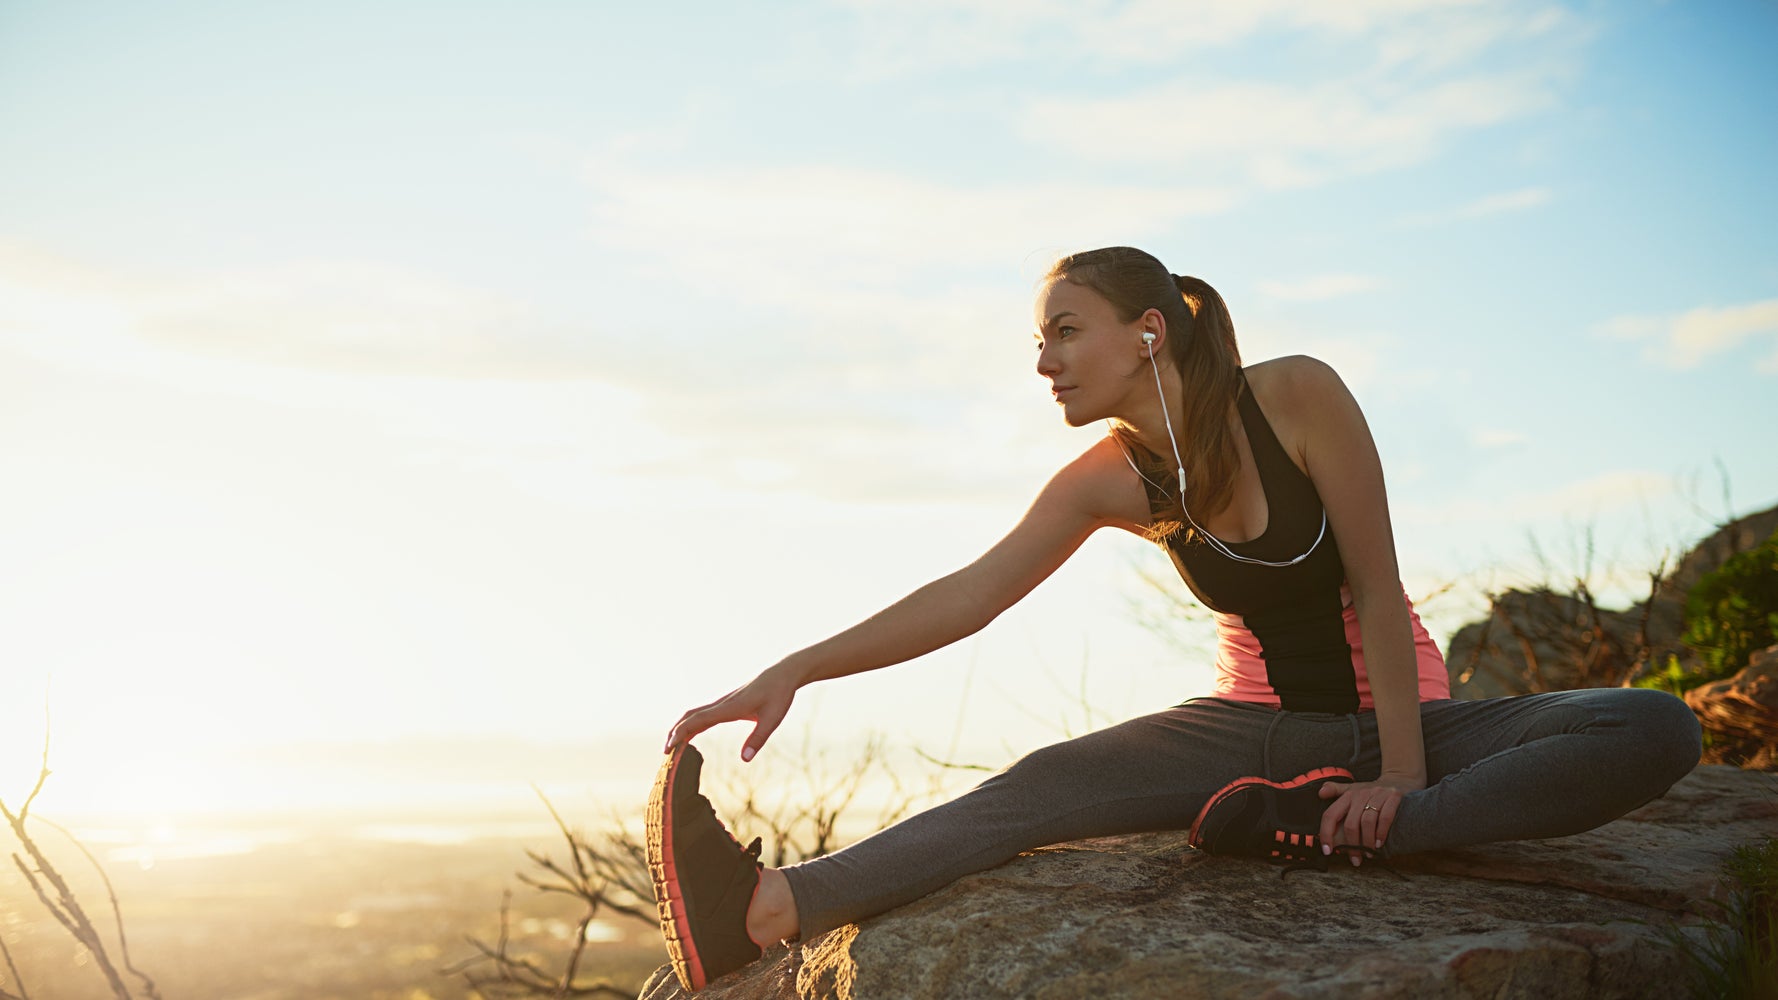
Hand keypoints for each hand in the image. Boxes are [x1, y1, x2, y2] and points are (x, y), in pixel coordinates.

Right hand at [664, 664, 797, 760]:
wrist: (783, 674)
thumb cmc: (779, 695)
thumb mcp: (772, 719)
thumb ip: (758, 739)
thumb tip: (745, 759)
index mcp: (730, 708)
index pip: (698, 720)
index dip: (681, 733)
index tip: (670, 747)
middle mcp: (722, 704)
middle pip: (690, 716)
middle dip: (675, 733)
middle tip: (665, 752)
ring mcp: (723, 703)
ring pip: (694, 714)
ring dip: (681, 728)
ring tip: (672, 746)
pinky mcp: (727, 704)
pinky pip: (704, 714)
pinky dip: (692, 724)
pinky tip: (690, 734)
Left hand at [1316, 773, 1423, 865]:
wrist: (1399, 780)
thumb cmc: (1372, 791)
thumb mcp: (1353, 789)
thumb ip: (1336, 791)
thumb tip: (1320, 793)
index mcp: (1347, 795)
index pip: (1331, 815)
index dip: (1326, 834)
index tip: (1327, 850)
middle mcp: (1361, 793)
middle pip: (1350, 824)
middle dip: (1352, 846)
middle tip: (1355, 859)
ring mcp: (1378, 794)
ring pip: (1367, 822)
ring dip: (1367, 842)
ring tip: (1369, 853)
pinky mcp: (1394, 796)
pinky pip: (1385, 818)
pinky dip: (1381, 833)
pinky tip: (1380, 843)